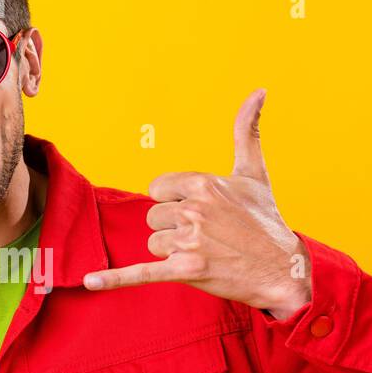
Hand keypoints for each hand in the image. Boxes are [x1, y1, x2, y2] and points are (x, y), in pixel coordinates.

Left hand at [82, 89, 310, 319]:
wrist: (282, 270)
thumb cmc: (266, 221)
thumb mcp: (255, 173)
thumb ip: (247, 131)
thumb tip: (258, 91)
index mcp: (203, 183)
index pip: (157, 190)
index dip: (173, 202)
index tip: (199, 212)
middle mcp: (194, 209)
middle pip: (153, 218)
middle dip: (173, 229)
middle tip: (207, 236)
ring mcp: (189, 241)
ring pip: (153, 243)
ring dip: (173, 252)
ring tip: (206, 253)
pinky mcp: (186, 270)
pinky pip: (141, 271)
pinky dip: (114, 278)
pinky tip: (89, 281)